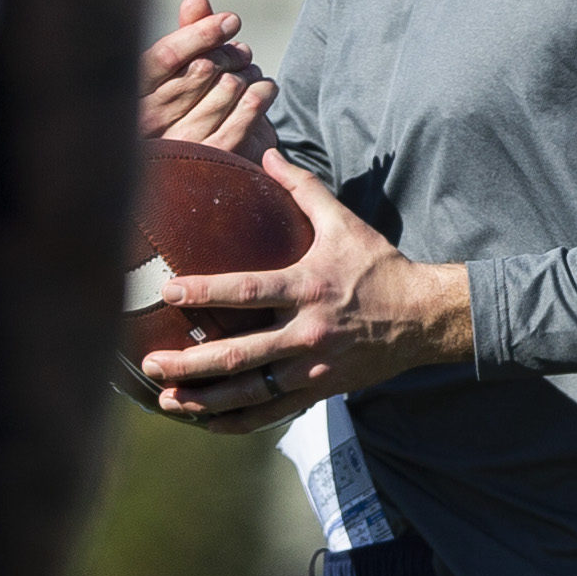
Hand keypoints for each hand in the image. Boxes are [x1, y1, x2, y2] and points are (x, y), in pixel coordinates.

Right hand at [137, 0, 277, 160]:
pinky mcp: (216, 155)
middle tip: (242, 54)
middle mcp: (151, 121)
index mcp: (134, 94)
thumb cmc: (187, 107)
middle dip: (230, 54)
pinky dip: (263, 92)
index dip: (200, 33)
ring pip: (229, 87)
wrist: (208, 168)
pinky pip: (247, 110)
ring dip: (249, 73)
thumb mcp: (180, 68)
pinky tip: (265, 89)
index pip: (165, 56)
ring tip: (251, 74)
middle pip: (202, 68)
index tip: (231, 20)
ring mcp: (183, 142)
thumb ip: (186, 32)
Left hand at [140, 150, 472, 433]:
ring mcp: (313, 370)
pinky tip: (205, 420)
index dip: (206, 293)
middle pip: (240, 356)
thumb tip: (267, 154)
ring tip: (166, 399)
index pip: (249, 292)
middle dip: (192, 363)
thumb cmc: (380, 268)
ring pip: (251, 393)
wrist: (424, 319)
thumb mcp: (345, 223)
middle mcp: (308, 334)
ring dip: (205, 399)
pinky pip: (271, 414)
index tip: (169, 292)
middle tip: (151, 362)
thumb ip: (303, 188)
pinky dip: (236, 421)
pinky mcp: (319, 392)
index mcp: (309, 289)